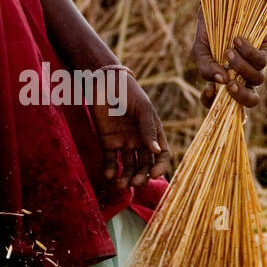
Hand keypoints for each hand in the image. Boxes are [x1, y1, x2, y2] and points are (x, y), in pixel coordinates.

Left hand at [91, 70, 170, 189]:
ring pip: (128, 166)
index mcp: (153, 132)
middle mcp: (140, 140)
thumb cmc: (128, 91)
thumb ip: (148, 129)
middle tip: (135, 182)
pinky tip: (109, 175)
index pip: (162, 155)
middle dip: (141, 176)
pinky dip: (110, 170)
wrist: (104, 81)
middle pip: (144, 165)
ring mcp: (124, 142)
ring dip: (126, 177)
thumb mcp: (142, 108)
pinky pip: (110, 160)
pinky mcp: (107, 142)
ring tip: (121, 184)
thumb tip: (156, 152)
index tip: (154, 174)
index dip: (160, 167)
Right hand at [190, 8, 266, 109]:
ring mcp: (255, 66)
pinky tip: (237, 41)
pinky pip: (261, 60)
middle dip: (242, 97)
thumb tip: (221, 80)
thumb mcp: (200, 50)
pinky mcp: (265, 50)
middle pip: (251, 101)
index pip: (223, 105)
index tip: (208, 91)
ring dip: (241, 68)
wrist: (217, 6)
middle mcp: (243, 78)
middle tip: (229, 85)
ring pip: (257, 79)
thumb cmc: (208, 32)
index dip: (216, 105)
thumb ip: (206, 68)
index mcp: (226, 82)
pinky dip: (248, 53)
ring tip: (228, 52)